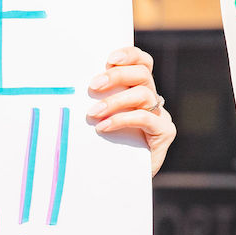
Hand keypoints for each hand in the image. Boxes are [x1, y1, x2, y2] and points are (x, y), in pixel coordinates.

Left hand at [87, 46, 176, 176]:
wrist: (118, 179)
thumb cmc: (104, 145)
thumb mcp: (98, 116)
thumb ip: (96, 99)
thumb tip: (70, 83)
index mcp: (139, 89)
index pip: (142, 62)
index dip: (130, 55)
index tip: (109, 59)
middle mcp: (153, 99)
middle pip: (143, 74)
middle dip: (117, 76)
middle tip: (94, 86)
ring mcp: (161, 115)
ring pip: (143, 95)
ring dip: (115, 101)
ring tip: (93, 114)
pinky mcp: (165, 133)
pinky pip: (146, 118)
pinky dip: (123, 119)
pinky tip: (104, 127)